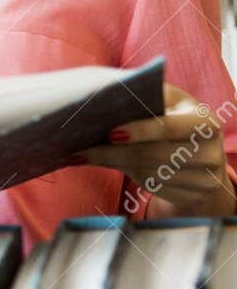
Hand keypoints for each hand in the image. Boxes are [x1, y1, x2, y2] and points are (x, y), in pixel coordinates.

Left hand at [76, 82, 235, 215]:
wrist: (203, 154)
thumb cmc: (175, 118)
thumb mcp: (168, 102)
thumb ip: (144, 95)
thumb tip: (100, 92)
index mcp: (205, 122)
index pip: (169, 128)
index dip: (140, 131)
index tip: (111, 133)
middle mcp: (209, 152)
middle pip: (152, 155)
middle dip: (112, 151)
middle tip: (78, 148)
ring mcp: (203, 179)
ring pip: (146, 173)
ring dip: (110, 163)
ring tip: (79, 154)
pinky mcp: (190, 196)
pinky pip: (150, 186)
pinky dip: (122, 174)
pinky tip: (100, 163)